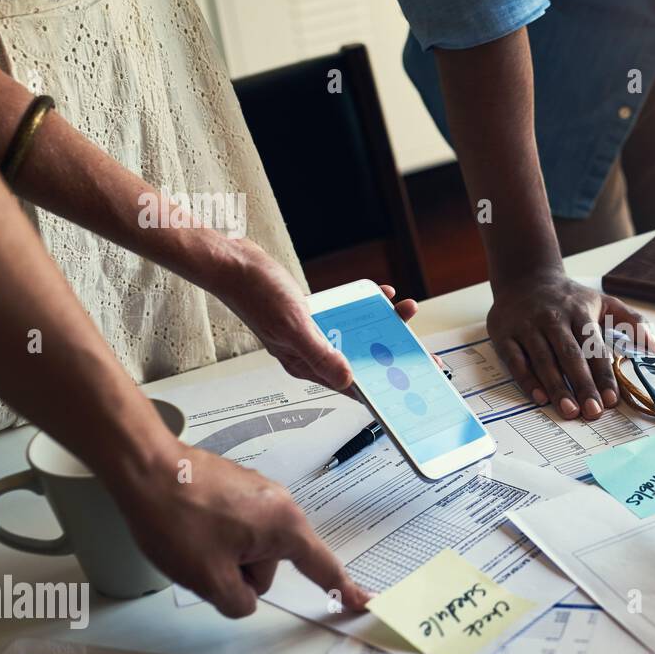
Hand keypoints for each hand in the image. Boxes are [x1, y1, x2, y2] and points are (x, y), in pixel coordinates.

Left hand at [108, 441, 370, 617]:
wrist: (146, 469)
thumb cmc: (176, 516)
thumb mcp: (208, 579)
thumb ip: (238, 602)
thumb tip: (242, 599)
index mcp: (284, 526)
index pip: (322, 567)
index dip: (343, 590)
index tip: (364, 600)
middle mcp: (279, 504)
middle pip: (273, 562)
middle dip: (241, 573)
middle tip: (206, 563)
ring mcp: (258, 491)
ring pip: (250, 545)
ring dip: (226, 554)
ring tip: (192, 541)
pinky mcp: (237, 486)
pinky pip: (237, 526)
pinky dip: (218, 535)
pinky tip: (191, 528)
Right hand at [211, 239, 418, 390]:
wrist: (233, 264)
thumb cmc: (255, 294)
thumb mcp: (293, 326)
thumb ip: (321, 354)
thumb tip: (348, 379)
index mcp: (305, 364)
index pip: (350, 385)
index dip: (380, 389)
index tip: (407, 390)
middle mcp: (311, 352)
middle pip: (360, 360)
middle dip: (391, 354)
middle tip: (421, 352)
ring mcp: (313, 333)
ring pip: (357, 335)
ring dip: (382, 324)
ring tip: (404, 311)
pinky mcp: (314, 314)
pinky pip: (347, 315)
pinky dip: (365, 305)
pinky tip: (380, 294)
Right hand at [486, 269, 654, 419]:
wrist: (525, 277)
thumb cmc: (569, 298)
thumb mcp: (604, 301)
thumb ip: (632, 322)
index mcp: (579, 312)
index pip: (594, 348)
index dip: (603, 375)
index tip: (611, 399)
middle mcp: (553, 318)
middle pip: (570, 355)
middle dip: (583, 385)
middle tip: (592, 412)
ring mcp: (527, 325)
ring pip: (543, 360)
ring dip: (557, 387)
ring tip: (570, 411)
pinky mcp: (504, 333)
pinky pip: (516, 360)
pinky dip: (528, 380)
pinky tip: (540, 398)